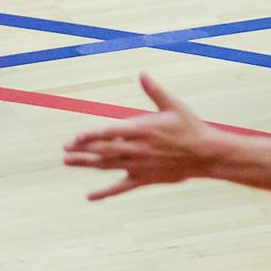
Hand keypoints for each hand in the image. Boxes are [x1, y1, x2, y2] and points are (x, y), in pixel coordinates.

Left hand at [63, 74, 212, 198]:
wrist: (206, 155)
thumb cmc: (190, 127)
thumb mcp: (173, 105)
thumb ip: (154, 91)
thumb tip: (142, 73)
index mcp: (142, 129)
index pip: (110, 133)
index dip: (91, 136)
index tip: (74, 138)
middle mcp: (137, 149)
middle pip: (104, 151)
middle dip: (82, 150)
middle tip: (64, 151)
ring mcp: (140, 166)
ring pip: (108, 166)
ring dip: (87, 164)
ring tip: (69, 162)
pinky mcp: (145, 179)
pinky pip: (121, 188)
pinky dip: (104, 192)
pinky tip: (90, 196)